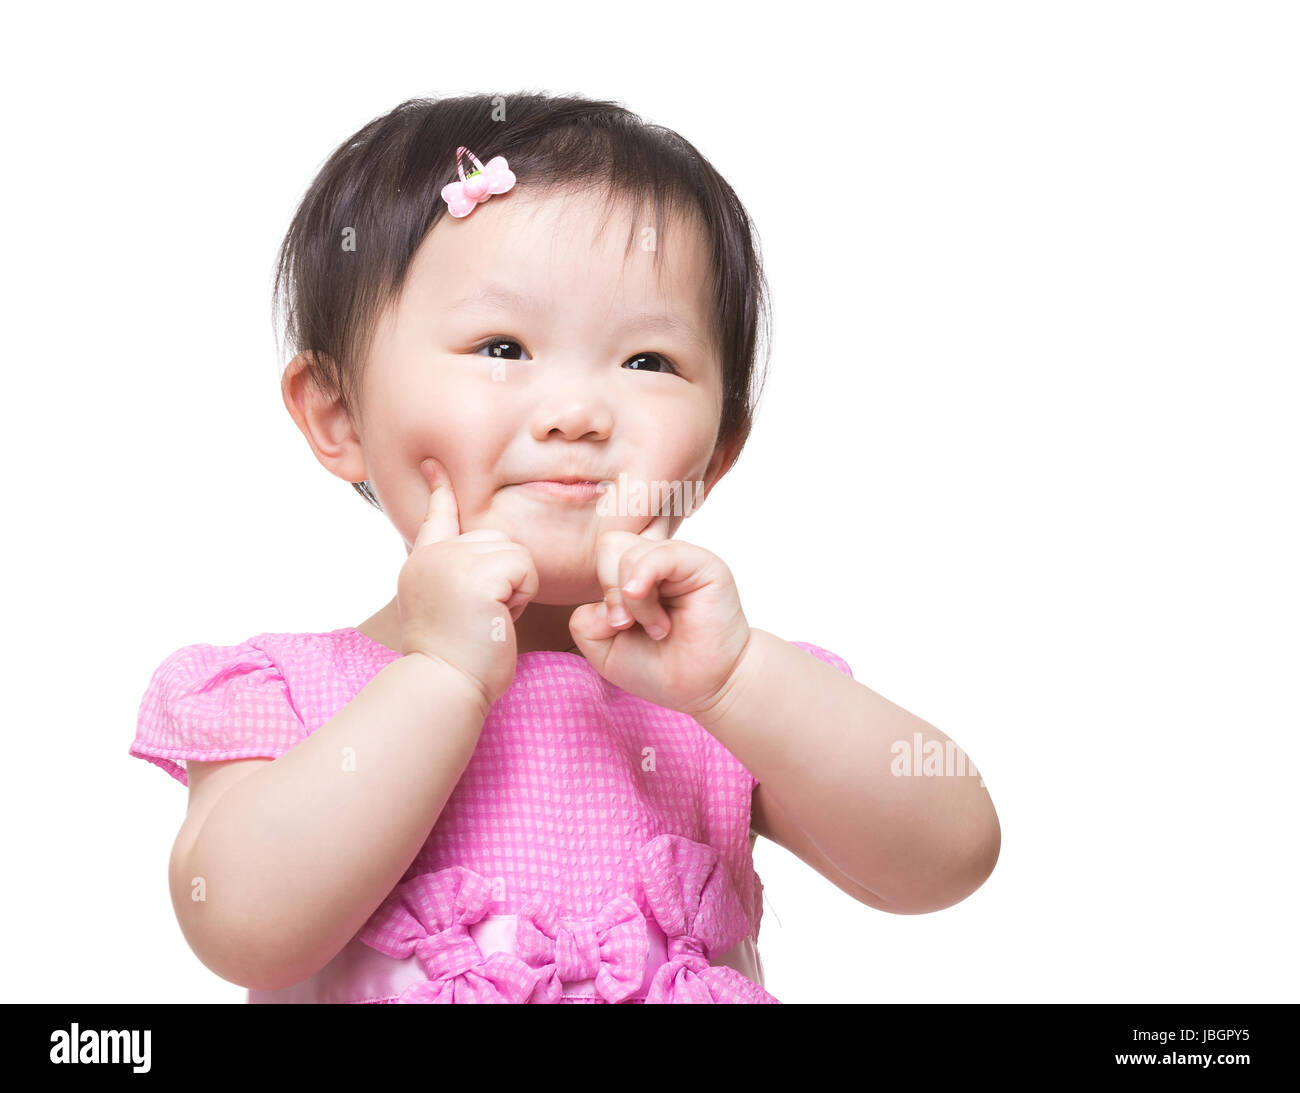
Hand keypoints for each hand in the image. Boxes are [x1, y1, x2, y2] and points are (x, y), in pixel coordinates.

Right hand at [396, 457, 538, 708]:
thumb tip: (482, 553)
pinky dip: (522, 596)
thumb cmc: (455, 660)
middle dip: (504, 577)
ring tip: (487, 618)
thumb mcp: (444, 605)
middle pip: (496, 538)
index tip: (433, 464)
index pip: (435, 516)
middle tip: (481, 615)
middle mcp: (432, 554)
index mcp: (422, 562)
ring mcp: (452, 561)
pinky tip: (497, 618)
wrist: (445, 686)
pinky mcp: (478, 574)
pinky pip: (524, 567)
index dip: (439, 490)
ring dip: (514, 588)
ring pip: (514, 551)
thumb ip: (455, 573)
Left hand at [567, 510, 751, 719]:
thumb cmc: (658, 668)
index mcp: (633, 574)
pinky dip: (648, 583)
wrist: (704, 687)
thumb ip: (584, 621)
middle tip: (629, 625)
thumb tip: (598, 599)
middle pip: (610, 545)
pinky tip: (657, 618)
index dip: (602, 590)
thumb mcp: (604, 650)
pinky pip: (662, 555)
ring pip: (630, 554)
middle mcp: (656, 561)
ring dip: (636, 602)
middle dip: (611, 589)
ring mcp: (679, 560)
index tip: (617, 627)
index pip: (602, 555)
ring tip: (658, 629)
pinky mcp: (702, 564)